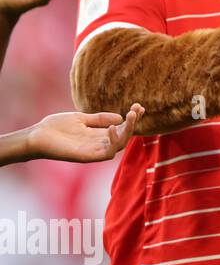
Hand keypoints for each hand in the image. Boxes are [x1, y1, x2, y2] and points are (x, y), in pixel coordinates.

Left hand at [22, 104, 142, 162]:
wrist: (35, 136)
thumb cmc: (55, 127)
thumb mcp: (81, 118)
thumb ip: (99, 119)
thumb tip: (120, 117)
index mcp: (98, 135)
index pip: (122, 129)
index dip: (132, 119)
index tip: (139, 107)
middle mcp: (98, 144)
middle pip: (124, 137)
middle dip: (133, 123)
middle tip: (136, 109)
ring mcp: (93, 151)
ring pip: (120, 145)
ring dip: (128, 131)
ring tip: (130, 116)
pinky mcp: (86, 156)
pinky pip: (107, 153)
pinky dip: (113, 141)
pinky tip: (112, 128)